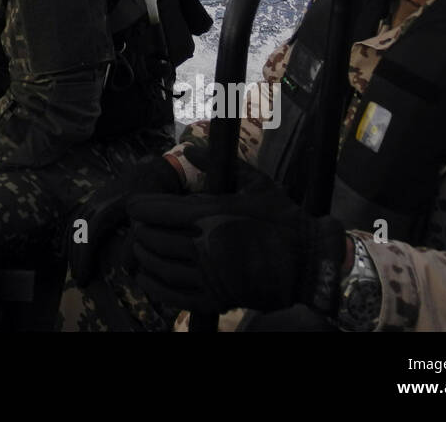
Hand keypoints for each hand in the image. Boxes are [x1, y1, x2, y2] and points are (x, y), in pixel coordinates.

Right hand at [68, 156, 184, 286]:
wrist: (153, 170)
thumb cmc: (153, 193)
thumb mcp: (148, 218)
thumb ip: (136, 242)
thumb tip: (125, 269)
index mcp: (107, 208)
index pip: (88, 236)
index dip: (84, 258)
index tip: (83, 277)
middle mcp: (95, 202)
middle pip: (77, 232)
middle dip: (76, 257)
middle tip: (80, 279)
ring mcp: (93, 198)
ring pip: (74, 224)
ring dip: (72, 246)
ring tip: (75, 267)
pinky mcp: (95, 198)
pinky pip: (76, 217)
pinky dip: (72, 233)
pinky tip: (73, 246)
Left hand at [125, 183, 344, 314]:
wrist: (310, 263)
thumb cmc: (284, 219)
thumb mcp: (255, 183)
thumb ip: (218, 165)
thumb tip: (190, 148)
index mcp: (210, 214)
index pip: (155, 211)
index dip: (138, 208)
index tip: (136, 206)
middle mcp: (204, 245)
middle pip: (151, 238)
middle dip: (140, 231)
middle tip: (139, 226)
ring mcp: (208, 274)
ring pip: (158, 266)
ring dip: (143, 256)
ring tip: (141, 248)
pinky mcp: (215, 298)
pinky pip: (172, 293)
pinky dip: (154, 285)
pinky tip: (147, 277)